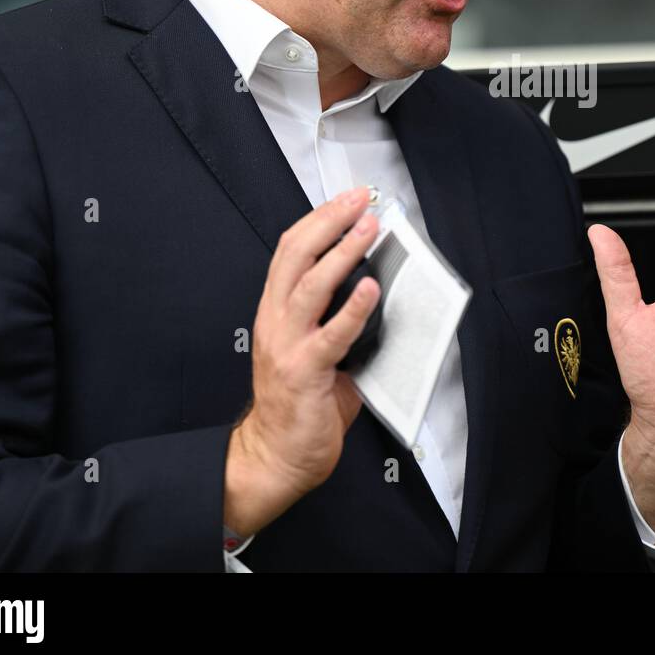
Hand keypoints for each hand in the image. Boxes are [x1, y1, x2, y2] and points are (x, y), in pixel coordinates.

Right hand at [224, 187, 380, 536]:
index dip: (318, 219)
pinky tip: (370, 288)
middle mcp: (276, 321)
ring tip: (368, 229)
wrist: (276, 455)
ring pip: (311, 286)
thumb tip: (378, 288)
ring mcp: (286, 345)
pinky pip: (331, 334)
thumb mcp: (316, 348)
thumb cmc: (300, 404)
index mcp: (276, 311)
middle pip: (296, 255)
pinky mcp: (304, 372)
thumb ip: (338, 319)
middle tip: (361, 199)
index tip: (346, 199)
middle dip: (330, 220)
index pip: (291, 251)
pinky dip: (352, 308)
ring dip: (343, 252)